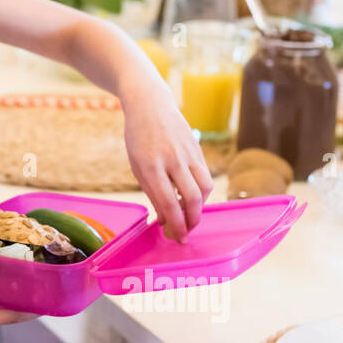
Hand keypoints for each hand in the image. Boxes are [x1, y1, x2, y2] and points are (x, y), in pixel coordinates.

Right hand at [0, 244, 38, 338]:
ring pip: (1, 313)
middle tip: (41, 280)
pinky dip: (1, 299)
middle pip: (9, 315)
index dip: (31, 309)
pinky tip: (7, 283)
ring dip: (12, 299)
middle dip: (24, 300)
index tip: (49, 298)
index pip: (10, 317)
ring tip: (28, 279)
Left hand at [121, 78, 213, 240]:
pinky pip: (205, 177)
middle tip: (185, 233)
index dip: (175, 224)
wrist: (150, 104)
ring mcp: (188, 153)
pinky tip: (190, 198)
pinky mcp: (198, 149)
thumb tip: (167, 221)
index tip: (177, 237)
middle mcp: (172, 159)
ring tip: (188, 215)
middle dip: (192, 221)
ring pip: (204, 188)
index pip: (168, 202)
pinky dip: (201, 193)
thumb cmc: (139, 138)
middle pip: (191, 198)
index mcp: (150, 165)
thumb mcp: (137, 166)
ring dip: (199, 208)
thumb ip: (153, 193)